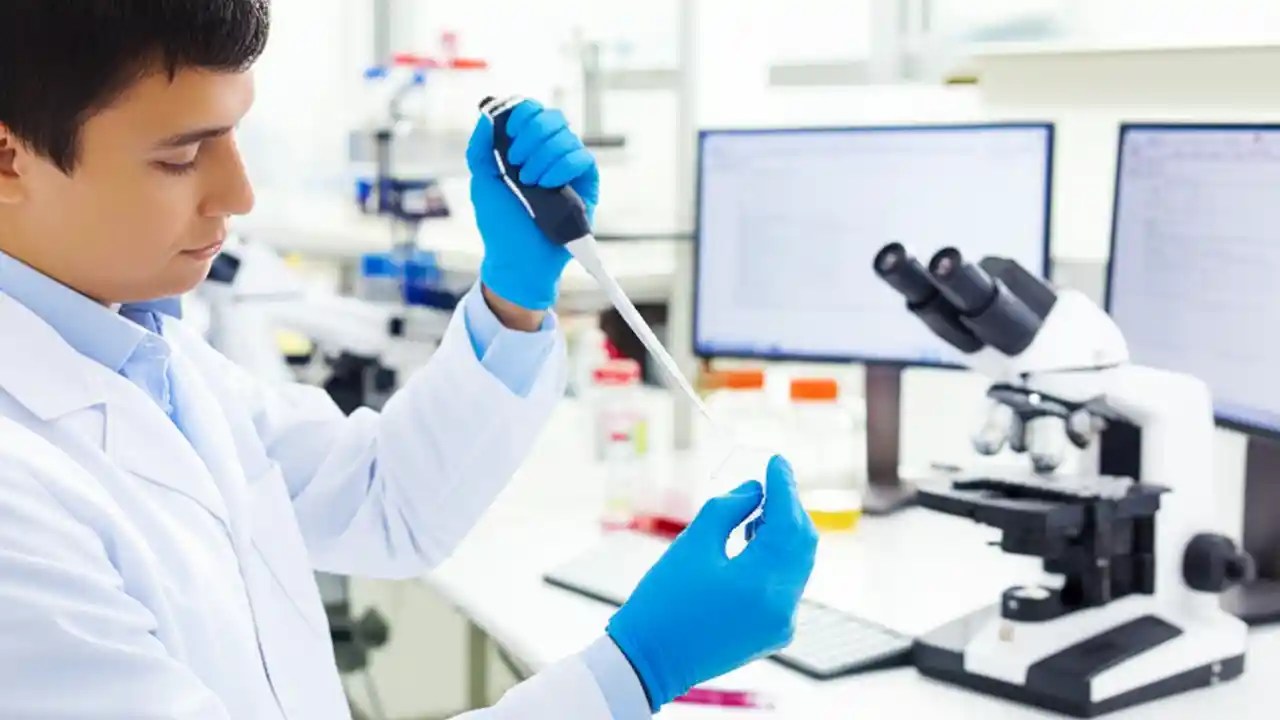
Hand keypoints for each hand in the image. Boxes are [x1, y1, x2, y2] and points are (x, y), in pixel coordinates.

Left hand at [466, 99, 599, 310]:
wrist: (518, 258)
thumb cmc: (500, 224)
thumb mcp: (482, 182)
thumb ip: (480, 148)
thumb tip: (487, 114)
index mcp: (524, 148)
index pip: (531, 112)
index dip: (522, 113)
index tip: (509, 132)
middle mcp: (549, 154)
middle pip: (552, 117)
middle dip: (532, 135)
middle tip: (516, 163)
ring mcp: (569, 169)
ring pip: (568, 137)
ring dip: (544, 156)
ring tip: (530, 183)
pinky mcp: (586, 185)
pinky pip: (583, 158)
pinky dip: (563, 166)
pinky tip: (549, 185)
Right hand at [606, 456, 818, 709]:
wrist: (649, 660)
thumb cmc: (663, 600)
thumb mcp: (693, 544)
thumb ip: (729, 508)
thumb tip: (756, 490)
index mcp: (761, 584)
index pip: (788, 522)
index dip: (784, 486)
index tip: (777, 461)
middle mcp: (781, 606)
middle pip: (802, 543)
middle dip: (788, 509)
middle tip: (768, 483)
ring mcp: (781, 623)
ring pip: (798, 563)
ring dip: (784, 533)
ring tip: (757, 513)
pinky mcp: (774, 633)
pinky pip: (787, 585)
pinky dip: (777, 559)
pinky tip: (754, 544)